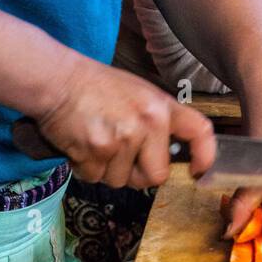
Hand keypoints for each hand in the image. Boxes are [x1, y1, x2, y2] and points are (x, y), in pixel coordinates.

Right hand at [11, 57, 215, 188]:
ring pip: (121, 181)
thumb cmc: (96, 87)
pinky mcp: (96, 151)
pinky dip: (85, 168)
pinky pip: (95, 178)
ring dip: (106, 170)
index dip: (205, 156)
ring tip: (96, 140)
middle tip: (120, 155)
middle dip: (137, 175)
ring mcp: (122, 138)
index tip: (196, 170)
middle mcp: (147, 123)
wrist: (57, 81)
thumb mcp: (138, 93)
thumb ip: (157, 121)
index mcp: (161, 106)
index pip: (200, 131)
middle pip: (156, 176)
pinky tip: (81, 144)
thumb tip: (168, 154)